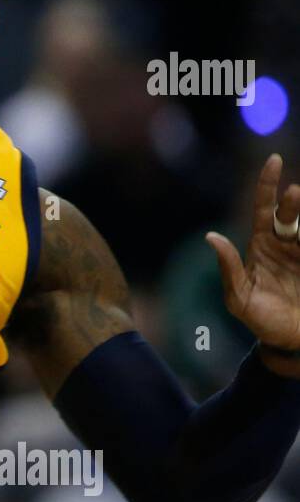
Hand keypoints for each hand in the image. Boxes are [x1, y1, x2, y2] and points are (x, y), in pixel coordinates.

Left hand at [206, 155, 299, 358]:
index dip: (267, 184)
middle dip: (292, 202)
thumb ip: (228, 268)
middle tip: (295, 194)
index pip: (262, 208)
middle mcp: (284, 243)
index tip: (274, 160)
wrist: (290, 342)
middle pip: (288, 213)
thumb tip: (211, 236)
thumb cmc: (261, 320)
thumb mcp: (239, 298)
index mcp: (261, 245)